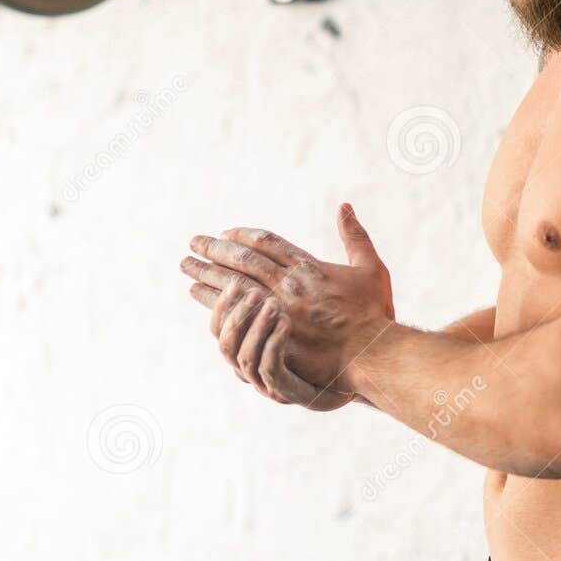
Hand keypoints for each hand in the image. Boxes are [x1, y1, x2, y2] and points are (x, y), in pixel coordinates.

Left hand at [181, 203, 395, 398]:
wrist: (371, 353)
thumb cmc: (373, 313)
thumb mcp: (370, 268)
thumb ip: (355, 236)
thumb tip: (344, 206)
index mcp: (308, 266)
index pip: (266, 242)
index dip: (241, 236)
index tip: (224, 234)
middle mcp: (288, 284)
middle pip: (242, 260)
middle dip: (214, 249)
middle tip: (193, 243)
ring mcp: (277, 310)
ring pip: (233, 284)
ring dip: (206, 273)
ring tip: (187, 265)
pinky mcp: (271, 334)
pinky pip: (234, 314)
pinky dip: (213, 301)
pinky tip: (198, 294)